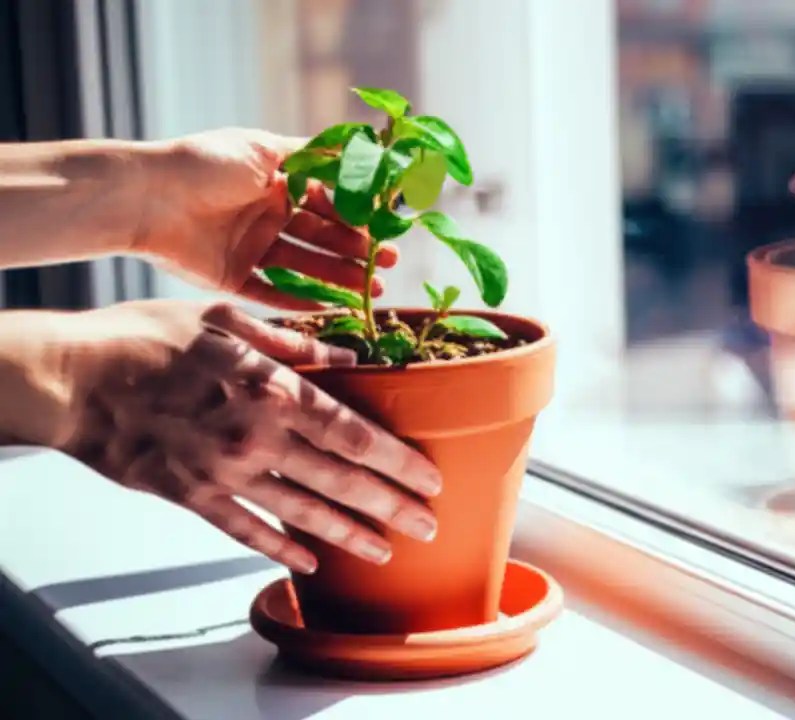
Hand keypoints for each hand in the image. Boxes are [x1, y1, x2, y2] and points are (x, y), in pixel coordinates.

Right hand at [58, 300, 440, 572]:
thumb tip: (350, 355)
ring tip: (387, 550)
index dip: (397, 461)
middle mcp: (257, 438)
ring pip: (303, 512)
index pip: (354, 433)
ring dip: (350, 533)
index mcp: (273, 390)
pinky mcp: (190, 496)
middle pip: (341, 480)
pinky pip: (246, 530)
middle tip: (428, 524)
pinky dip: (281, 548)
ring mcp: (224, 473)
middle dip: (391, 505)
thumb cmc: (147, 338)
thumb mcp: (224, 318)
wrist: (71, 380)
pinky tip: (311, 563)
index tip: (430, 478)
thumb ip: (292, 339)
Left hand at [135, 128, 399, 309]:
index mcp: (274, 183)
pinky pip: (271, 294)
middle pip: (321, 238)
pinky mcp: (231, 278)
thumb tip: (356, 147)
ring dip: (339, 278)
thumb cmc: (205, 164)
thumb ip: (310, 153)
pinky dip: (300, 302)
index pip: (327, 203)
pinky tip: (332, 307)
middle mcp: (265, 216)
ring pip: (304, 268)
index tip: (387, 228)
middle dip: (357, 252)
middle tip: (388, 264)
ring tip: (372, 289)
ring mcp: (249, 248)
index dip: (357, 217)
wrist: (146, 196)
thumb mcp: (262, 148)